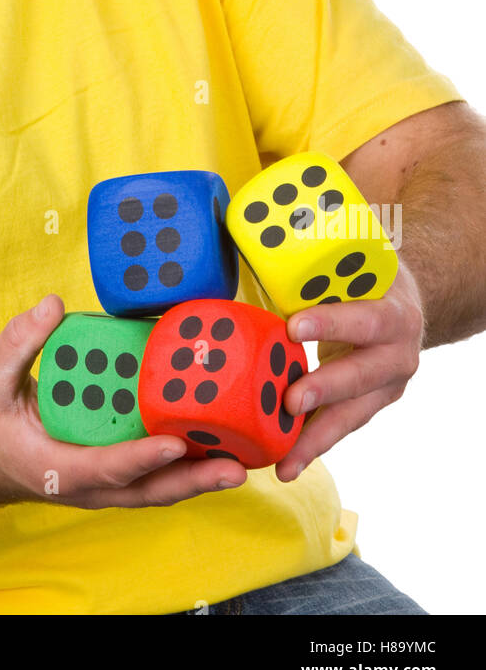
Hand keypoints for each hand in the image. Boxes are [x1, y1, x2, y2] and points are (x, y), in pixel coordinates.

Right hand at [0, 294, 247, 508]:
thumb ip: (19, 342)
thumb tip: (53, 305)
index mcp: (58, 468)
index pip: (105, 468)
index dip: (140, 458)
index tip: (173, 445)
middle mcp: (90, 485)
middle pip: (150, 490)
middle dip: (194, 480)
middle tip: (236, 468)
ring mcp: (109, 484)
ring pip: (162, 487)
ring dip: (203, 477)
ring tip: (247, 459)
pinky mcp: (121, 473)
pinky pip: (160, 474)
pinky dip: (191, 464)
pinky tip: (223, 441)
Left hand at [274, 257, 424, 480]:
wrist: (403, 302)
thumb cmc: (364, 274)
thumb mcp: (355, 253)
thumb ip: (324, 237)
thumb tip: (266, 204)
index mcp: (394, 309)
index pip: (366, 316)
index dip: (333, 321)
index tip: (294, 324)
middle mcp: (398, 354)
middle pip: (364, 377)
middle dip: (326, 388)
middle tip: (289, 399)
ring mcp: (387, 387)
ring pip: (355, 416)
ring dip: (318, 437)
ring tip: (285, 457)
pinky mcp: (370, 407)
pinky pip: (343, 431)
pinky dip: (314, 448)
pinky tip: (285, 465)